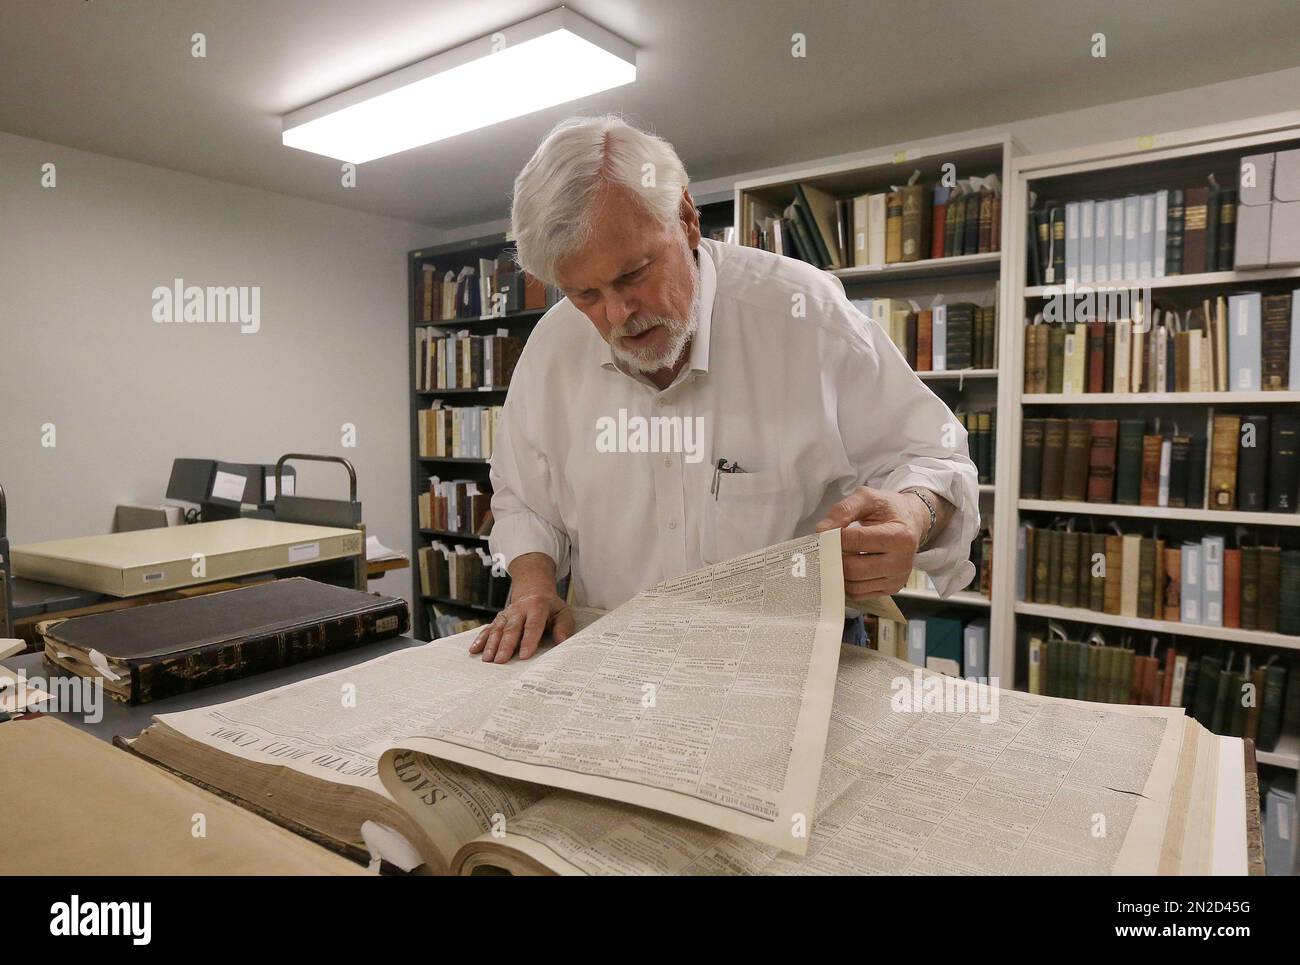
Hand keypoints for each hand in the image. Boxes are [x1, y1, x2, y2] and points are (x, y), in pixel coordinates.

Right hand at [468, 591, 574, 662]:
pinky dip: (481, 639)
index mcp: (537, 606)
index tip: (524, 656)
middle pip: (512, 628)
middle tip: (501, 661)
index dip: (528, 640)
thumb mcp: (562, 613)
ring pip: (498, 629)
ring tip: (487, 659)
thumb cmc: (550, 608)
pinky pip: (488, 629)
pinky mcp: (498, 619)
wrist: (534, 592)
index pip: (533, 625)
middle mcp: (519, 609)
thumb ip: (563, 627)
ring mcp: (506, 614)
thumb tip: (562, 640)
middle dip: (506, 645)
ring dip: (491, 644)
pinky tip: (474, 649)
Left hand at [814, 487, 928, 598]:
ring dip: (837, 573)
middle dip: (833, 559)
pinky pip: (859, 593)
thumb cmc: (889, 509)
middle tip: (822, 549)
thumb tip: (822, 531)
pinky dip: (845, 583)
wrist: (912, 522)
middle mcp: (902, 562)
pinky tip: (843, 568)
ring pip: (854, 585)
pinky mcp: (891, 589)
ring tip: (832, 557)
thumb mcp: (868, 498)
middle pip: (854, 568)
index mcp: (900, 537)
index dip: (834, 538)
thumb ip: (843, 510)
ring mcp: (897, 579)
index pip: (857, 541)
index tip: (822, 535)